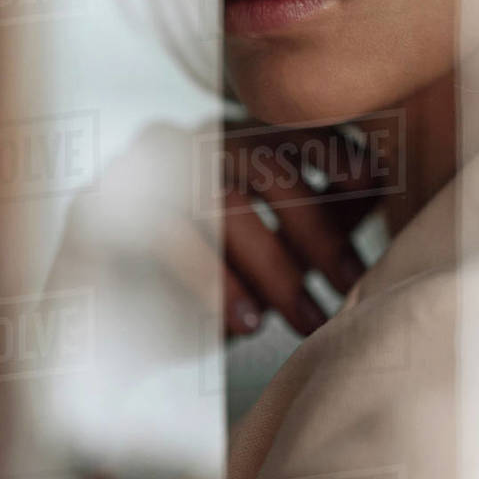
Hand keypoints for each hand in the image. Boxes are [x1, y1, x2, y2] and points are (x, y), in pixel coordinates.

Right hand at [49, 119, 388, 340]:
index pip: (283, 127)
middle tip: (351, 283)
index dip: (330, 146)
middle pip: (260, 165)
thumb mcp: (272, 258)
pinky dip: (215, 282)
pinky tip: (247, 321)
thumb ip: (318, 222)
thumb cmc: (203, 297)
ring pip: (220, 202)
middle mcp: (181, 143)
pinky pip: (166, 237)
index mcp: (223, 142)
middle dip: (315, 229)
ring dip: (273, 265)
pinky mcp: (97, 213)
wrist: (105, 351)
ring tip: (307, 318)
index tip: (373, 180)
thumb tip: (381, 191)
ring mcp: (135, 173)